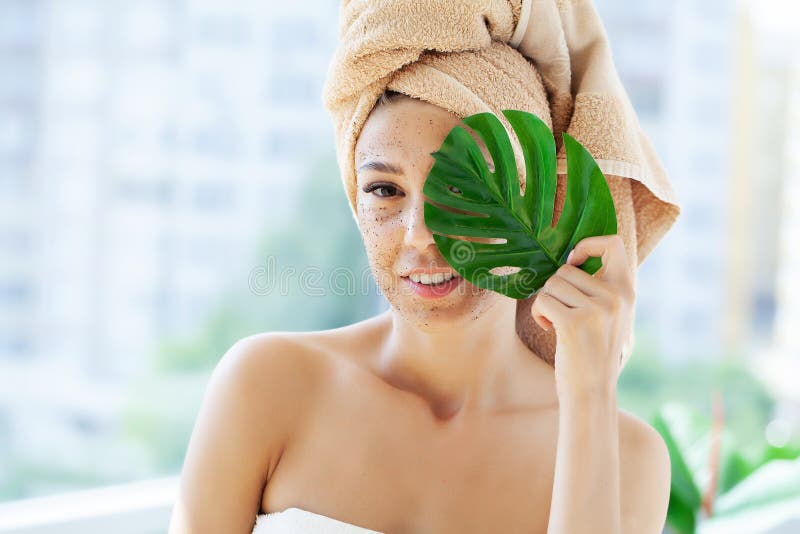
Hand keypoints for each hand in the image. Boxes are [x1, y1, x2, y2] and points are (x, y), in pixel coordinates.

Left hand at [530, 234, 634, 397]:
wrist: (592, 392)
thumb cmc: (593, 351)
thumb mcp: (610, 315)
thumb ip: (601, 288)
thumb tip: (572, 257)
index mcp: (627, 291)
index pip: (613, 243)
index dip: (587, 245)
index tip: (574, 263)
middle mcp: (616, 297)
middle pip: (566, 269)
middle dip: (555, 289)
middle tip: (562, 312)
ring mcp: (596, 310)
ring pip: (551, 284)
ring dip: (545, 303)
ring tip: (556, 323)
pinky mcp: (574, 323)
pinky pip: (543, 300)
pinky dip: (539, 314)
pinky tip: (550, 329)